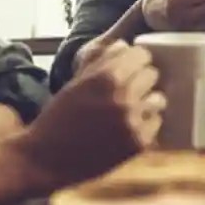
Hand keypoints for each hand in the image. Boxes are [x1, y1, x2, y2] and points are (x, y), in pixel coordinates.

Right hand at [11, 40, 165, 189]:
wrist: (46, 159)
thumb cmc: (58, 118)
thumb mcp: (75, 83)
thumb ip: (100, 60)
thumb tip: (124, 45)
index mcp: (106, 77)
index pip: (142, 54)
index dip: (135, 60)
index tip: (129, 68)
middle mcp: (123, 96)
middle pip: (153, 74)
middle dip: (141, 80)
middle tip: (128, 91)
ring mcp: (133, 120)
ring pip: (159, 99)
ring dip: (147, 102)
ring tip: (132, 109)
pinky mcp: (138, 143)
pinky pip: (156, 123)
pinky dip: (146, 125)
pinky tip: (129, 128)